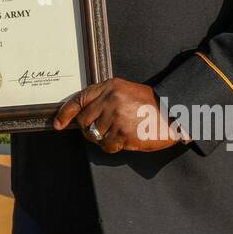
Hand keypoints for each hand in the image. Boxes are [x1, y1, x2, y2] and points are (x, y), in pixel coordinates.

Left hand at [52, 78, 181, 152]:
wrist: (174, 113)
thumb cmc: (149, 104)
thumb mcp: (124, 91)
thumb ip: (103, 99)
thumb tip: (80, 115)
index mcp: (109, 86)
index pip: (79, 100)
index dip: (66, 113)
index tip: (58, 124)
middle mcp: (110, 100)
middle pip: (84, 121)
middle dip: (90, 129)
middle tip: (105, 129)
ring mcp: (117, 117)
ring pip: (95, 135)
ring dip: (104, 138)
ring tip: (120, 132)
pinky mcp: (124, 133)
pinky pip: (107, 146)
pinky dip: (113, 147)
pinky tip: (125, 139)